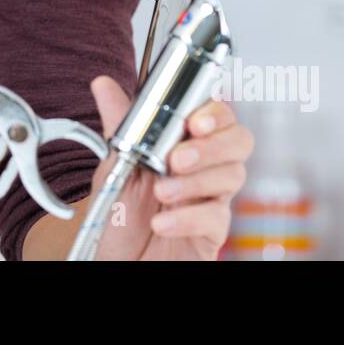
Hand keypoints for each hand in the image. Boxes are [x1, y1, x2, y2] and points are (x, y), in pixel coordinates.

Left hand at [87, 75, 252, 259]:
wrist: (116, 260)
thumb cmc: (121, 215)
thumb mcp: (116, 165)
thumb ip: (120, 124)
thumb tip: (104, 84)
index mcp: (185, 143)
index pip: (218, 116)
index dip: (215, 114)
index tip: (194, 121)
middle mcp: (204, 167)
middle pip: (239, 141)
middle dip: (212, 146)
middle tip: (178, 159)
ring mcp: (212, 198)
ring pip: (233, 175)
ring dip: (195, 182)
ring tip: (162, 192)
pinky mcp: (213, 232)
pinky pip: (217, 217)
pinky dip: (188, 217)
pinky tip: (163, 223)